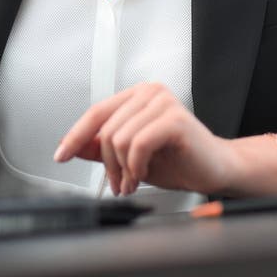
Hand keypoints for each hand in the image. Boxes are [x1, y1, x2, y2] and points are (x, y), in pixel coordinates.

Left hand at [53, 82, 229, 195]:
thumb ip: (102, 148)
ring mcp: (163, 102)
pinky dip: (136, 166)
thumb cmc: (178, 160)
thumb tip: (73, 146)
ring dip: (122, 169)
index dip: (76, 136)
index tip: (61, 154)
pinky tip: (143, 175)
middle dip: (107, 165)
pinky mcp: (174, 118)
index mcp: (137, 96)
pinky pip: (138, 144)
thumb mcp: (130, 156)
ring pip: (119, 138)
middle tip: (119, 184)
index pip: (96, 112)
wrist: (215, 169)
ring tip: (133, 182)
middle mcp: (149, 92)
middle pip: (105, 130)